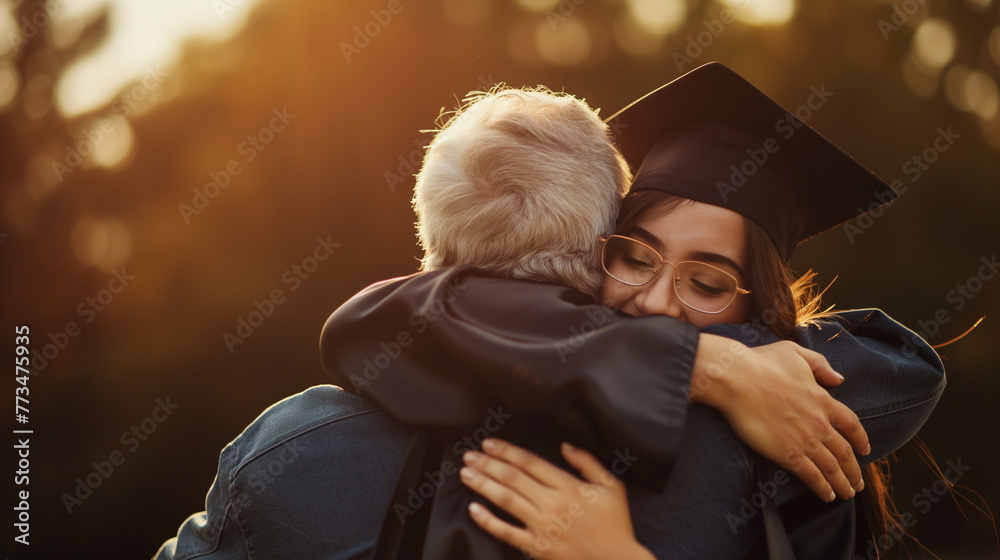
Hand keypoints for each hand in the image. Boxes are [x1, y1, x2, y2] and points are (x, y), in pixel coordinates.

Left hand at [459, 438, 654, 559]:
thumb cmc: (615, 524)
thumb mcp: (611, 486)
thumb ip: (588, 462)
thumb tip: (565, 446)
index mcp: (568, 486)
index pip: (530, 462)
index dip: (507, 450)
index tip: (489, 443)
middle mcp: (552, 503)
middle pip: (513, 477)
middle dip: (488, 464)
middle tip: (469, 455)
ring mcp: (543, 526)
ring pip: (506, 500)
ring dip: (483, 485)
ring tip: (465, 474)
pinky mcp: (537, 547)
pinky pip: (507, 532)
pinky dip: (488, 521)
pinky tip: (473, 509)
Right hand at [692, 335, 868, 501]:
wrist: (738, 379)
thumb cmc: (761, 363)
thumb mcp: (795, 353)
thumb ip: (820, 365)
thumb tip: (838, 378)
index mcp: (822, 399)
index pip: (851, 424)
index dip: (861, 439)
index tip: (864, 449)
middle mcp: (819, 423)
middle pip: (845, 452)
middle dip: (854, 470)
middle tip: (858, 482)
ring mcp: (805, 440)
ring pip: (832, 468)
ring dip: (842, 483)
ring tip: (847, 493)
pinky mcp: (788, 454)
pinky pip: (812, 476)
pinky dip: (822, 488)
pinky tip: (827, 495)